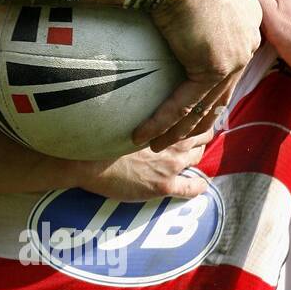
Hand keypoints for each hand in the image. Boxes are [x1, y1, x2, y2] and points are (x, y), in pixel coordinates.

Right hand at [76, 123, 213, 200]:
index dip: (194, 116)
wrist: (89, 160)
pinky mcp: (164, 186)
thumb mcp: (128, 113)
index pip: (192, 114)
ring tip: (195, 157)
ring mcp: (171, 165)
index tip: (192, 116)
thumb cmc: (102, 133)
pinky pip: (192, 188)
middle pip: (201, 135)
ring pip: (198, 158)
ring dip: (198, 157)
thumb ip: (143, 110)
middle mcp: (173, 141)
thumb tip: (146, 102)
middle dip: (200, 135)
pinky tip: (201, 184)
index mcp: (164, 121)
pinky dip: (199, 185)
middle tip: (196, 136)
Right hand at [136, 0, 261, 151]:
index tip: (191, 107)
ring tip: (154, 145)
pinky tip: (141, 135)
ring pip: (204, 105)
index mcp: (245, 16)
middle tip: (175, 136)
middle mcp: (247, 38)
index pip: (230, 62)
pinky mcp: (214, 67)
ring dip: (176, 130)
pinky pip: (183, 103)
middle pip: (222, 90)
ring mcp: (234, 55)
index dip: (212, 88)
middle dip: (197, 119)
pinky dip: (161, 122)